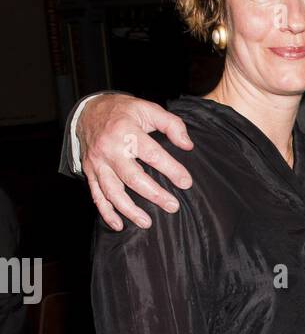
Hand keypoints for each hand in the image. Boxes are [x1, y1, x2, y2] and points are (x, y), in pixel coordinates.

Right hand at [79, 93, 194, 230]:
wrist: (88, 111)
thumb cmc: (123, 111)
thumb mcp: (147, 108)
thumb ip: (171, 124)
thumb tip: (187, 145)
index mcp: (125, 131)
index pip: (152, 154)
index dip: (171, 169)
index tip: (186, 182)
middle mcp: (109, 149)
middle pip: (133, 177)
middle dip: (154, 194)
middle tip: (173, 206)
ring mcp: (98, 162)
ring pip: (113, 191)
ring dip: (129, 210)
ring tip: (147, 222)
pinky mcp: (90, 172)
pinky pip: (96, 195)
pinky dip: (106, 212)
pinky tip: (119, 225)